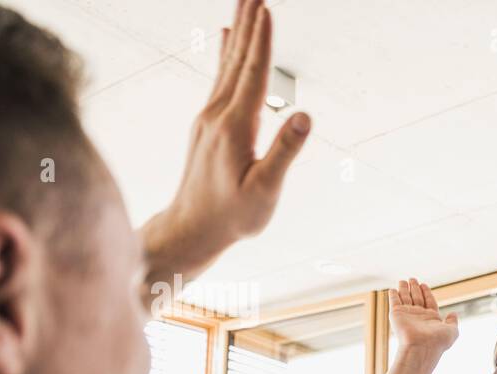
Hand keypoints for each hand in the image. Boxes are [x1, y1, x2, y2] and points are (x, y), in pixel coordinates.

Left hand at [141, 0, 310, 287]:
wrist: (192, 229)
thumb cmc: (233, 216)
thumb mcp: (265, 190)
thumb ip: (284, 152)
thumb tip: (304, 114)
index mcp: (235, 127)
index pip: (253, 75)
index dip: (262, 41)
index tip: (266, 8)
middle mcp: (217, 115)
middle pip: (237, 60)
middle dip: (249, 24)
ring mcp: (209, 117)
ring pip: (227, 65)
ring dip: (239, 31)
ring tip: (246, 3)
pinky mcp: (207, 124)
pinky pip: (220, 78)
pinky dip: (225, 53)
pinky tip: (226, 37)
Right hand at [388, 278, 458, 353]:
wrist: (421, 347)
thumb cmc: (437, 341)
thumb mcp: (452, 331)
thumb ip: (453, 321)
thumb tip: (454, 314)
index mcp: (431, 318)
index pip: (428, 301)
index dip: (426, 293)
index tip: (423, 284)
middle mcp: (418, 316)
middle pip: (417, 298)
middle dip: (415, 288)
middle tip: (413, 279)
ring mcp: (407, 315)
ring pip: (405, 298)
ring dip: (404, 289)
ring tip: (403, 280)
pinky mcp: (396, 314)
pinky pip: (394, 301)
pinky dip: (394, 295)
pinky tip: (393, 289)